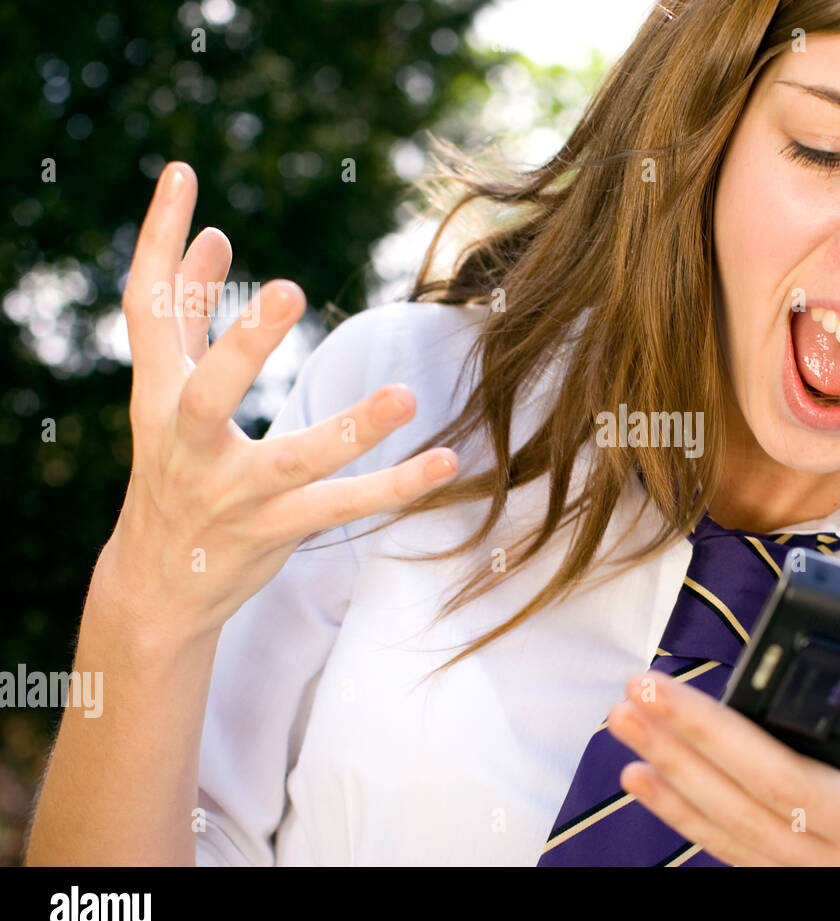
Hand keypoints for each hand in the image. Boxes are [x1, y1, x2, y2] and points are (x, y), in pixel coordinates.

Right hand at [98, 160, 459, 643]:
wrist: (157, 583)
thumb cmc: (172, 467)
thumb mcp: (166, 393)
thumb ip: (189, 316)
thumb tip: (212, 237)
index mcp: (157, 396)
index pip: (147, 310)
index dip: (157, 241)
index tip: (182, 173)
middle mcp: (187, 443)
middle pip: (209, 391)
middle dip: (242, 346)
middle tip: (286, 293)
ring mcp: (233, 493)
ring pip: (294, 461)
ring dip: (352, 430)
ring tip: (406, 395)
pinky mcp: (275, 531)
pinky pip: (343, 507)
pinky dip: (396, 487)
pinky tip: (446, 462)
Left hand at [606, 613, 839, 864]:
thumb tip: (820, 686)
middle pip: (792, 785)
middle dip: (709, 730)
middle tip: (652, 685)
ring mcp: (838, 876)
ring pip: (745, 821)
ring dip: (676, 766)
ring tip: (629, 718)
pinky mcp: (802, 888)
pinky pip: (733, 850)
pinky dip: (681, 812)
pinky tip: (641, 776)